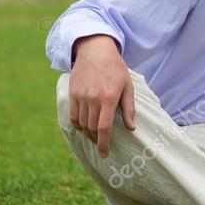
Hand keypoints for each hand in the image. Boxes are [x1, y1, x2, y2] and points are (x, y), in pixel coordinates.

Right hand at [68, 34, 135, 157]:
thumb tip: (131, 128)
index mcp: (108, 97)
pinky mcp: (72, 94)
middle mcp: (93, 98)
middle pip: (92, 128)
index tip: (105, 154)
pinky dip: (78, 125)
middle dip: (97, 140)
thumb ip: (129, 108)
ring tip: (95, 136)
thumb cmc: (115, 68)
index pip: (104, 128)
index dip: (104, 144)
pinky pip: (73, 116)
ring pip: (82, 124)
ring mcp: (81, 96)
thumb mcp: (127, 86)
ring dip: (88, 133)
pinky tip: (84, 126)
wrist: (95, 50)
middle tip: (103, 144)